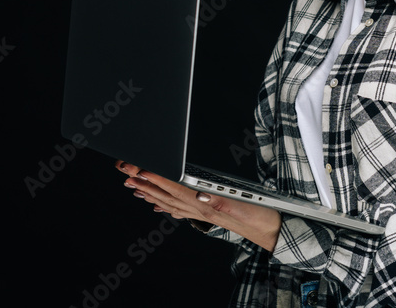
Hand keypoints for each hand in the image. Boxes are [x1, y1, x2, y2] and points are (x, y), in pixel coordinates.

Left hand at [115, 160, 281, 251]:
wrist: (271, 228)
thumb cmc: (260, 213)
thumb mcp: (242, 203)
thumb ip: (219, 200)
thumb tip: (199, 195)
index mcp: (207, 201)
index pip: (174, 186)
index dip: (154, 176)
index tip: (137, 168)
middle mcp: (200, 208)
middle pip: (166, 193)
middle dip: (143, 181)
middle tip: (124, 170)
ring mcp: (201, 212)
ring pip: (169, 201)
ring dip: (149, 191)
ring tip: (132, 183)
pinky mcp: (206, 214)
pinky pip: (180, 209)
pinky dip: (166, 205)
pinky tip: (157, 203)